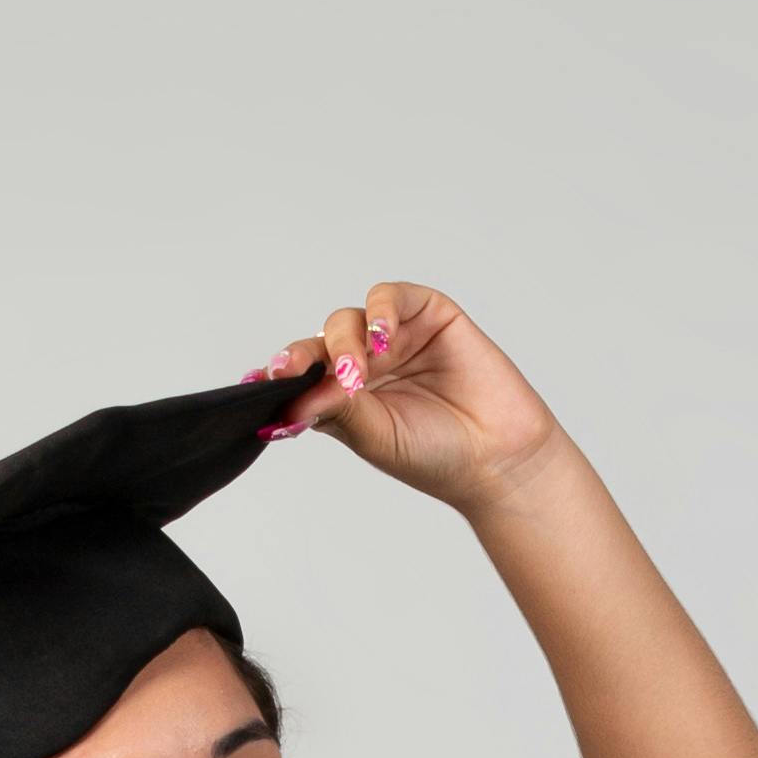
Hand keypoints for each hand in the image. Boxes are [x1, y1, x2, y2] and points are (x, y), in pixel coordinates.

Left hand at [250, 282, 560, 513]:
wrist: (496, 458)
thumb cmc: (436, 455)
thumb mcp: (374, 436)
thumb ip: (334, 409)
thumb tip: (287, 399)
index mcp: (343, 397)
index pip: (301, 376)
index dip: (280, 374)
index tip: (260, 380)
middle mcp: (364, 364)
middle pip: (318, 345)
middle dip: (307, 359)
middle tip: (307, 377)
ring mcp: (393, 338)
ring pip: (347, 320)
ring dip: (343, 341)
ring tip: (355, 372)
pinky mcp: (426, 314)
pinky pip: (389, 298)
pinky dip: (379, 310)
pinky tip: (381, 335)